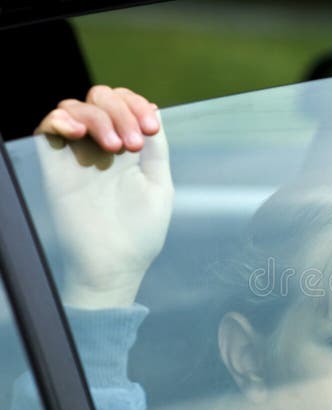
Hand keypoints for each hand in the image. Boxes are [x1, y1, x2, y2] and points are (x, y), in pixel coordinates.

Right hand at [34, 86, 172, 307]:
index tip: (150, 128)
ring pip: (76, 107)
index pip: (126, 104)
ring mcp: (77, 154)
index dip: (137, 105)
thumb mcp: (159, 185)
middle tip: (132, 143)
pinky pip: (47, 127)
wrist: (113, 264)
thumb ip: (157, 149)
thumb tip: (154, 109)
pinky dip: (60, 118)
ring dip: (98, 116)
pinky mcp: (55, 166)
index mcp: (130, 149)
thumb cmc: (140, 233)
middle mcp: (102, 146)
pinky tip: (78, 131)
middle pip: (101, 98)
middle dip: (121, 110)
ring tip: (114, 147)